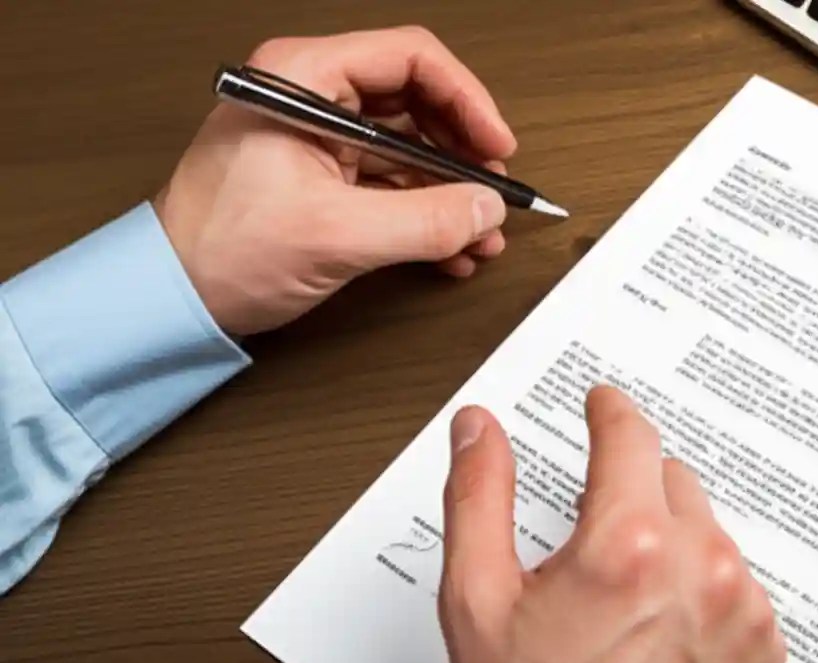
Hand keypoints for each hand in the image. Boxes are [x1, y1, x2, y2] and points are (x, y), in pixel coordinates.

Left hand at [154, 26, 517, 335]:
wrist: (171, 300)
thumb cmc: (219, 250)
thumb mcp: (336, 234)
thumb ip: (424, 221)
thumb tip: (485, 210)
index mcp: (302, 81)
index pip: (410, 59)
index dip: (466, 99)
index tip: (496, 145)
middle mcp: (312, 99)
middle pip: (417, 103)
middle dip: (464, 153)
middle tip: (493, 192)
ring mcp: (318, 140)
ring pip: (410, 149)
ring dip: (451, 193)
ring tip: (481, 233)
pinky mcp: (322, 179)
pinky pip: (392, 185)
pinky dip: (425, 214)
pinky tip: (452, 248)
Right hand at [439, 386, 787, 662]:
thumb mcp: (478, 602)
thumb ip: (479, 497)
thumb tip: (481, 430)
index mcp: (626, 546)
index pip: (629, 437)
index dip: (609, 411)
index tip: (603, 403)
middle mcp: (698, 569)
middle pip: (671, 481)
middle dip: (630, 491)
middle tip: (591, 539)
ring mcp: (739, 610)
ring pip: (706, 531)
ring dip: (668, 541)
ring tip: (621, 601)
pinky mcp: (763, 648)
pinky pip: (735, 582)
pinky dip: (701, 588)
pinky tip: (659, 628)